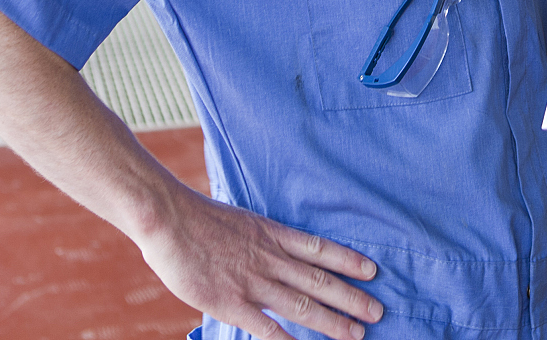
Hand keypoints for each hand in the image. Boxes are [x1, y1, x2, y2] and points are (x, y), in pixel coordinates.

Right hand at [139, 181, 384, 339]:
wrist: (168, 218)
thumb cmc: (198, 218)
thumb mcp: (240, 221)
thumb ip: (259, 240)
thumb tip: (274, 252)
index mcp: (272, 234)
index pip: (320, 249)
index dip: (348, 261)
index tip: (372, 271)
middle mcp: (269, 258)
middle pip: (319, 280)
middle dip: (351, 297)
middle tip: (377, 310)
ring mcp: (252, 282)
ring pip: (301, 305)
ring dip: (332, 321)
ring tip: (357, 333)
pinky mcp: (231, 302)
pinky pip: (266, 327)